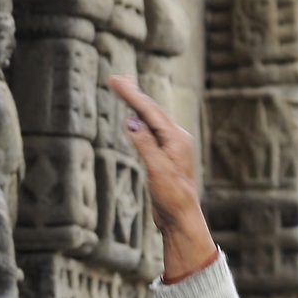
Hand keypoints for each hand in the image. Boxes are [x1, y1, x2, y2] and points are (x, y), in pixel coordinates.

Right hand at [107, 75, 217, 283]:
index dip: (131, 95)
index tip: (115, 80)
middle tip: (116, 78)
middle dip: (133, 94)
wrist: (181, 219)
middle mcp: (177, 138)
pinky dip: (140, 121)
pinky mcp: (166, 157)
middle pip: (152, 111)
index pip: (150, 111)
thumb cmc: (173, 197)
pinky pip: (151, 132)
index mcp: (177, 138)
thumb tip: (132, 122)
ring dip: (137, 105)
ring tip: (125, 89)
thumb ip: (145, 144)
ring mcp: (172, 147)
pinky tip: (134, 119)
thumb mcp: (157, 170)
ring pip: (152, 120)